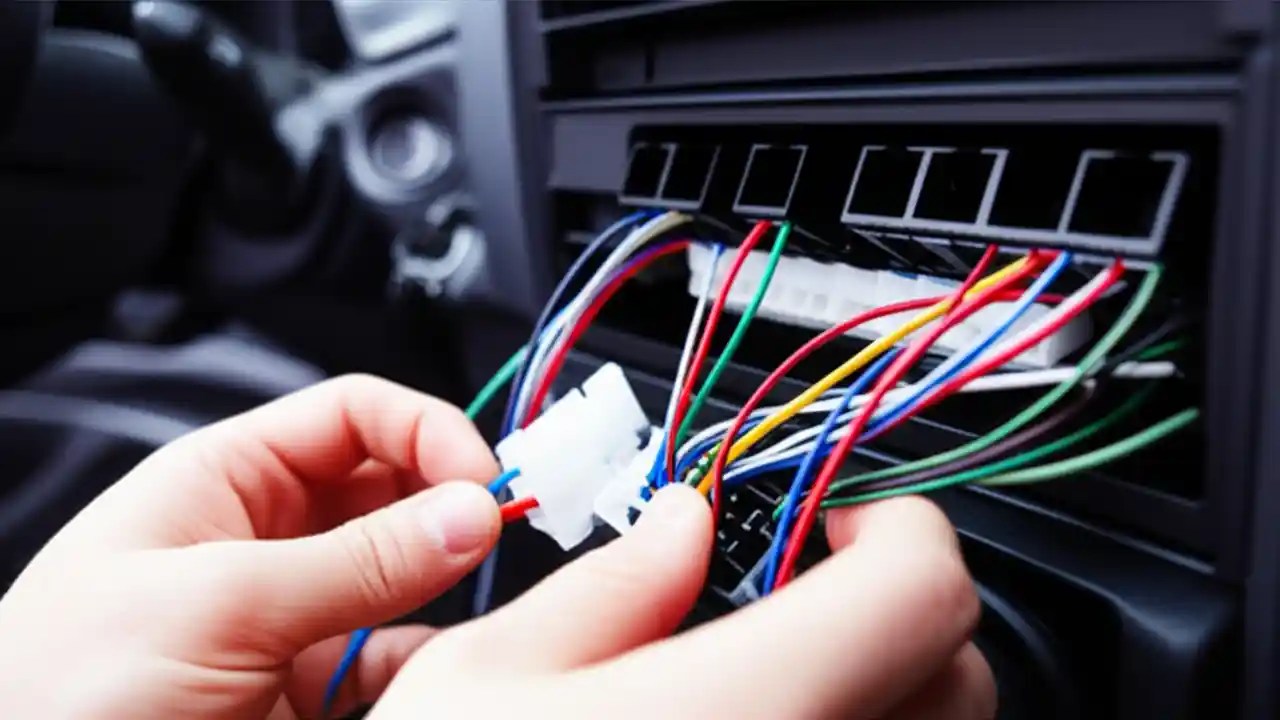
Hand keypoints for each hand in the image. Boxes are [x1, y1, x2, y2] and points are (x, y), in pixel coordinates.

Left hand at [0, 375, 502, 718]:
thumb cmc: (54, 693)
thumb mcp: (215, 605)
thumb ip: (355, 561)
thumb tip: (468, 512)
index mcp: (227, 480)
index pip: (355, 417)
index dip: (426, 432)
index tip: (481, 479)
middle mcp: (268, 538)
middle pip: (392, 488)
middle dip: (449, 502)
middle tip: (498, 532)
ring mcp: (293, 614)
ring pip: (405, 573)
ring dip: (448, 579)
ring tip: (479, 596)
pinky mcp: (310, 688)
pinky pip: (396, 657)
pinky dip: (432, 658)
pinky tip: (448, 666)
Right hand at [373, 487, 994, 719]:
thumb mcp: (484, 686)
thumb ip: (611, 588)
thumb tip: (686, 525)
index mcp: (743, 717)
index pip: (923, 592)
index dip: (894, 526)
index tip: (828, 517)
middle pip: (956, 674)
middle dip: (888, 606)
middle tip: (793, 592)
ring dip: (883, 690)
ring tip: (769, 680)